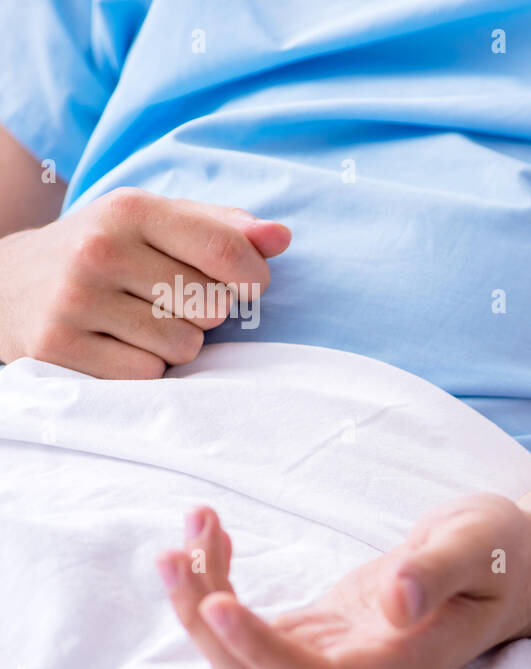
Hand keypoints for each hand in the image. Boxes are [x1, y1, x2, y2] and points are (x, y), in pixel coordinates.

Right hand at [0, 187, 290, 377]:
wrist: (11, 283)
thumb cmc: (108, 250)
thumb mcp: (159, 222)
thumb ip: (226, 228)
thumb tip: (282, 236)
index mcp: (130, 209)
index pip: (228, 253)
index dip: (253, 278)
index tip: (245, 284)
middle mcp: (99, 250)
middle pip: (212, 307)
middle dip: (205, 311)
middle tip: (166, 299)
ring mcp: (76, 300)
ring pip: (184, 347)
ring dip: (176, 343)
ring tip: (139, 320)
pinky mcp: (60, 347)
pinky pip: (149, 375)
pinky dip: (144, 366)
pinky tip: (115, 343)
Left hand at [156, 495, 530, 668]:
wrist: (509, 564)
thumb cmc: (501, 551)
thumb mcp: (479, 543)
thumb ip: (438, 573)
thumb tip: (395, 602)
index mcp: (406, 665)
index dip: (263, 653)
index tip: (218, 604)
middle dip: (209, 624)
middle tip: (178, 552)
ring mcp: (340, 663)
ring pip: (248, 662)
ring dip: (202, 605)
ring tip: (189, 533)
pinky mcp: (321, 638)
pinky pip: (256, 632)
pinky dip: (220, 590)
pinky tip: (211, 539)